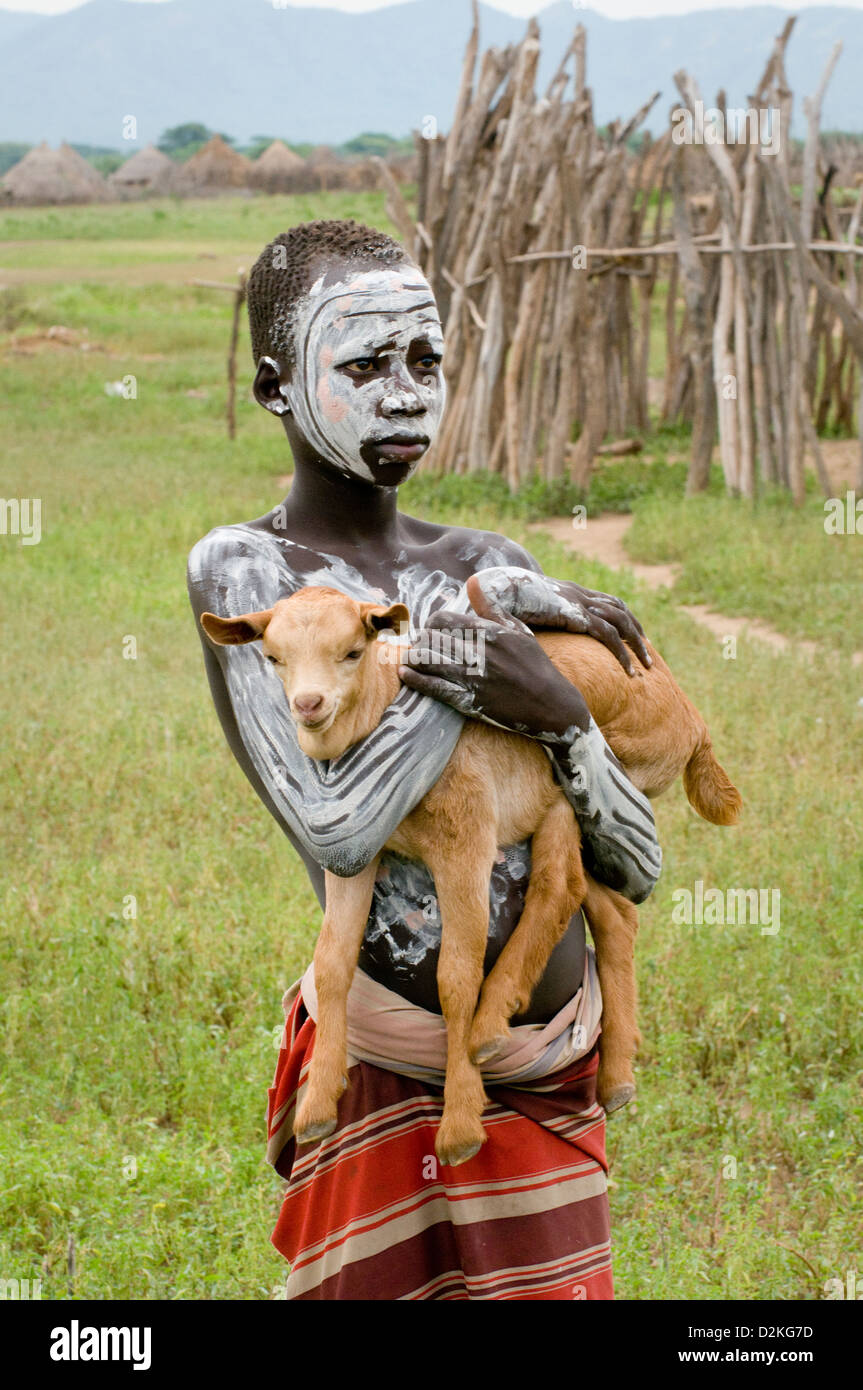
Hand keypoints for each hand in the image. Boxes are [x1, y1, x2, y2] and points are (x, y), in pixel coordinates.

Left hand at [398, 609, 590, 739]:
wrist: (551, 705)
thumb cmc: (535, 665)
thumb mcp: (518, 631)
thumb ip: (492, 607)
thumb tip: (472, 581)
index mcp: (490, 632)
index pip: (443, 619)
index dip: (431, 625)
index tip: (432, 633)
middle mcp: (480, 652)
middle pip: (431, 639)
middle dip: (420, 642)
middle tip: (420, 648)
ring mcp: (474, 677)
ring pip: (428, 661)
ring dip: (414, 659)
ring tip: (411, 660)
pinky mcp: (470, 701)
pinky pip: (434, 687)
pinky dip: (415, 679)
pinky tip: (407, 674)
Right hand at [467, 567, 651, 676]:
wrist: (492, 587)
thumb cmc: (496, 600)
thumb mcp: (515, 612)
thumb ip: (524, 623)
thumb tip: (521, 643)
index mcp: (566, 591)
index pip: (603, 600)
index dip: (619, 617)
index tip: (628, 638)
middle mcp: (576, 593)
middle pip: (618, 607)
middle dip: (635, 630)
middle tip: (646, 654)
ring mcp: (577, 601)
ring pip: (621, 620)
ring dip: (637, 643)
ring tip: (646, 667)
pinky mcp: (575, 614)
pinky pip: (608, 633)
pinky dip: (622, 652)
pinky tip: (629, 671)